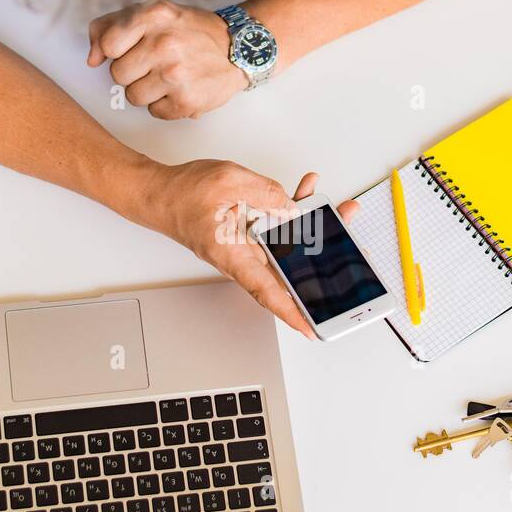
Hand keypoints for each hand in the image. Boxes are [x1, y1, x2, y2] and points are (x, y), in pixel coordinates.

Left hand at [87, 0, 246, 119]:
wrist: (240, 48)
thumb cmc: (190, 31)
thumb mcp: (152, 13)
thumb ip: (111, 26)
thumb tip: (92, 59)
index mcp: (154, 14)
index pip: (108, 44)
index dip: (116, 51)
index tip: (132, 49)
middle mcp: (164, 43)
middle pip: (118, 74)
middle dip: (133, 72)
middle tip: (155, 64)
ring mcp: (175, 74)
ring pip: (132, 96)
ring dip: (147, 91)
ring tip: (168, 78)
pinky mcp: (186, 101)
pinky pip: (154, 112)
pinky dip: (165, 105)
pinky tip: (181, 90)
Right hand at [141, 161, 359, 337]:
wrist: (160, 194)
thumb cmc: (183, 195)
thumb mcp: (228, 183)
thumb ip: (265, 194)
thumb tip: (293, 207)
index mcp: (234, 255)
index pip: (267, 291)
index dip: (292, 312)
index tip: (314, 329)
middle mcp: (243, 257)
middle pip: (289, 268)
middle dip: (324, 259)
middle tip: (352, 246)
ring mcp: (247, 247)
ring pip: (289, 246)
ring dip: (314, 230)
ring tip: (340, 212)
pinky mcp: (249, 233)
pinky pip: (278, 227)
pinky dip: (295, 210)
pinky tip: (307, 192)